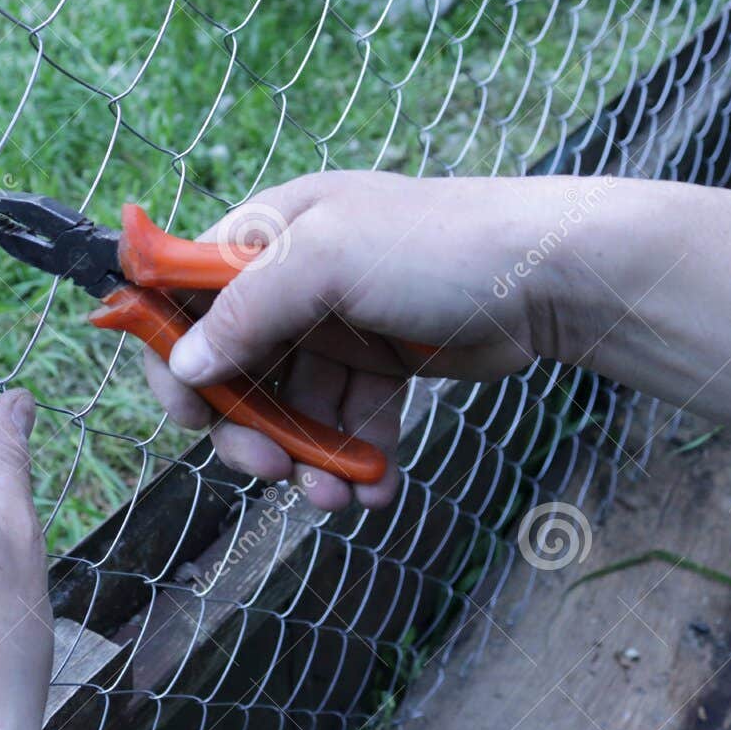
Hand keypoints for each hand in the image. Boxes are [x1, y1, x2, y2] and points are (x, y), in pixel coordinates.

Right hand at [145, 170, 588, 511]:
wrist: (555, 276)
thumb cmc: (442, 244)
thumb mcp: (331, 261)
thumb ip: (249, 310)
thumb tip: (186, 366)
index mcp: (268, 234)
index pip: (186, 296)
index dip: (175, 356)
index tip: (188, 414)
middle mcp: (294, 280)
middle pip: (235, 368)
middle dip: (250, 429)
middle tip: (272, 471)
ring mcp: (337, 327)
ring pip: (292, 408)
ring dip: (307, 458)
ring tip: (338, 495)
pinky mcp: (381, 365)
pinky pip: (346, 422)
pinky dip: (355, 458)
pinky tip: (377, 486)